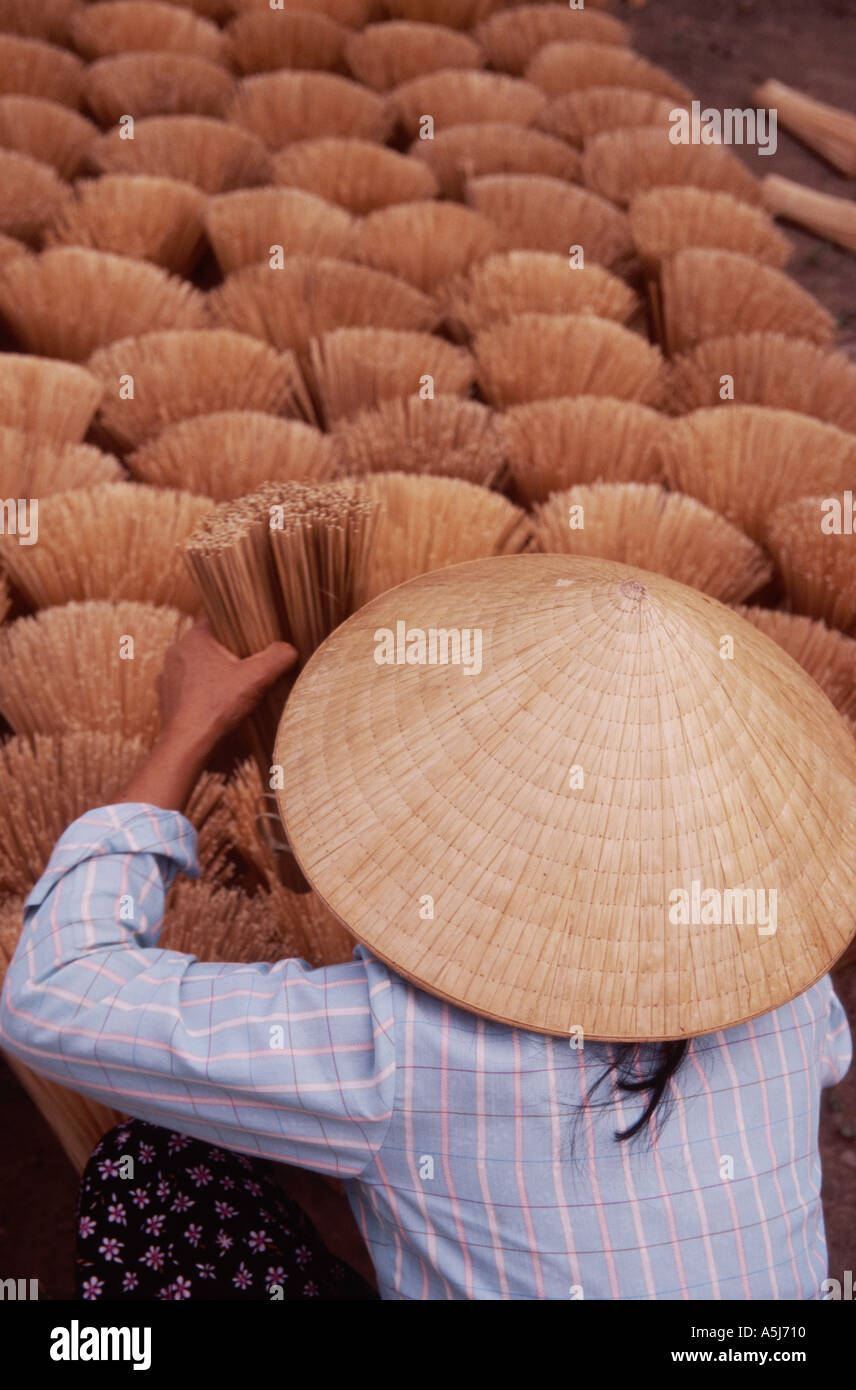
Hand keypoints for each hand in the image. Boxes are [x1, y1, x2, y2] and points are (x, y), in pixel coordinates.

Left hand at [158, 621, 298, 751]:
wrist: (187, 744)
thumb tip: (290, 649)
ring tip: (233, 689)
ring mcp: (167, 676)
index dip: (238, 629)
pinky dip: (201, 694)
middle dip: (227, 654)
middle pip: (208, 645)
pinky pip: (187, 689)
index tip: (253, 641)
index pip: (218, 621)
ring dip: (213, 675)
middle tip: (248, 667)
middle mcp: (176, 653)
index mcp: (194, 639)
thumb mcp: (256, 678)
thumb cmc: (218, 707)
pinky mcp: (165, 698)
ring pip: (196, 667)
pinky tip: (216, 706)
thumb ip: (277, 657)